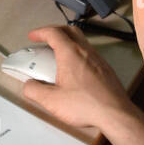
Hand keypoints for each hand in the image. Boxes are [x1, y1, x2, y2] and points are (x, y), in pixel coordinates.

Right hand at [21, 26, 143, 144]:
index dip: (41, 32)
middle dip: (55, 31)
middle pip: (70, 30)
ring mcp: (98, 59)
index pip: (54, 33)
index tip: (33, 36)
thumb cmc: (85, 105)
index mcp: (70, 53)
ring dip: (68, 42)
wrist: (115, 114)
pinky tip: (75, 70)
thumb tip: (28, 85)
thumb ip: (34, 90)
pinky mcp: (106, 69)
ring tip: (58, 56)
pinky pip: (90, 54)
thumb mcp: (51, 101)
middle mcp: (86, 52)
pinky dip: (78, 54)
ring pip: (82, 41)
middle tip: (46, 40)